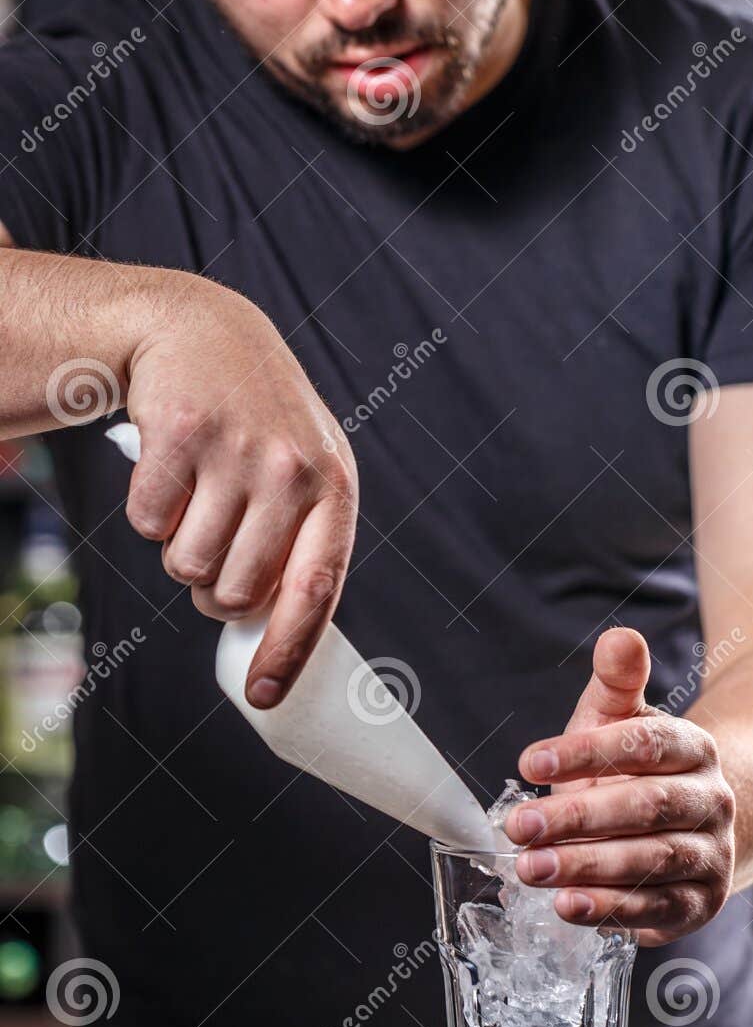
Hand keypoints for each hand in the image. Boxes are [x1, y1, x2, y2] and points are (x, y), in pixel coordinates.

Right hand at [124, 279, 357, 708]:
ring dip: (179, 549)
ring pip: (185, 565)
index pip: (316, 589)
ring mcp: (236, 449)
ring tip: (196, 498)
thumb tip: (272, 635)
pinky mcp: (180, 433)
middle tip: (215, 543)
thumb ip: (300, 545)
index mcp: (333, 489)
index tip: (263, 695)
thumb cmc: (257, 422)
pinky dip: (148, 510)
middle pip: (234, 593)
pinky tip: (171, 469)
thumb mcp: (303, 472)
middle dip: (212, 588)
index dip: (287, 649)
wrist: (202, 330)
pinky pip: (146, 523)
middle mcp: (292, 470)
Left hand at [505, 628, 734, 945]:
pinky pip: (655, 909)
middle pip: (647, 806)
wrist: (691, 832)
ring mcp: (711, 855)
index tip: (528, 761)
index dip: (587, 752)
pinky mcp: (699, 904)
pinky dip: (610, 910)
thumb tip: (619, 637)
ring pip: (651, 861)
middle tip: (518, 825)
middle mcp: (713, 801)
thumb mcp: (621, 721)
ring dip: (587, 866)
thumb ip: (617, 682)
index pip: (644, 745)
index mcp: (695, 748)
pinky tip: (566, 906)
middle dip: (578, 817)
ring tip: (530, 868)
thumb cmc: (637, 771)